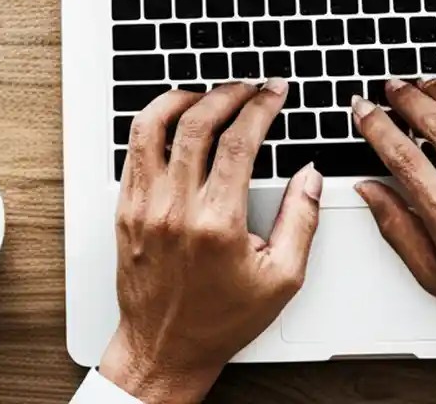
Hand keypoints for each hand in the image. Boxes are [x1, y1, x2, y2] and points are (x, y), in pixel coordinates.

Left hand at [100, 80, 322, 403]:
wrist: (166, 348)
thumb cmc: (221, 319)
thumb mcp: (283, 278)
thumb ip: (301, 220)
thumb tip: (310, 175)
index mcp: (218, 223)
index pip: (240, 141)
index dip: (261, 106)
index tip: (274, 92)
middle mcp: (175, 209)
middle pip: (197, 123)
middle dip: (227, 92)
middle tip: (247, 86)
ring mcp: (144, 207)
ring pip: (152, 127)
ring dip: (182, 99)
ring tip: (206, 94)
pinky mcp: (125, 211)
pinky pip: (132, 151)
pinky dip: (153, 124)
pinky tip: (174, 121)